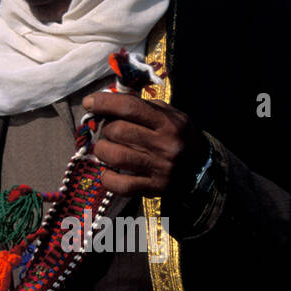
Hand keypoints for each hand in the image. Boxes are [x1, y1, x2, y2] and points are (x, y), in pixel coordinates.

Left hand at [82, 91, 206, 197]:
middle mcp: (165, 145)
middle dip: (105, 129)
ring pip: (115, 156)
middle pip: (118, 131)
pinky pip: (120, 185)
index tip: (89, 102)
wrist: (201, 168)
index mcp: (169, 122)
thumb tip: (108, 101)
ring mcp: (159, 169)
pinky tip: (108, 172)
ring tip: (106, 149)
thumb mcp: (170, 114)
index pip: (130, 107)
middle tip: (108, 131)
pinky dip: (107, 178)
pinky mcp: (154, 188)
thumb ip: (142, 107)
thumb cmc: (179, 136)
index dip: (104, 102)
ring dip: (103, 150)